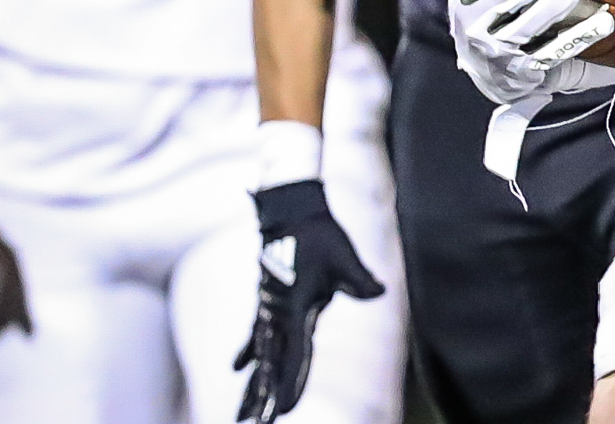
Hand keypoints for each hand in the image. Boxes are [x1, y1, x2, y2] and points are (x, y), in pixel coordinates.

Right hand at [234, 181, 382, 421]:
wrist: (291, 212)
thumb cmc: (320, 234)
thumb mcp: (343, 255)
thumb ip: (358, 278)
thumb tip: (379, 292)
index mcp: (295, 307)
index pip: (295, 353)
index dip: (292, 383)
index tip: (285, 411)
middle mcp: (276, 314)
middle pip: (270, 365)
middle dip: (265, 397)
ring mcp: (267, 310)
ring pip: (258, 357)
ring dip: (251, 387)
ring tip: (243, 417)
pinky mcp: (266, 303)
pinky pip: (254, 336)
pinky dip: (246, 354)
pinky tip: (236, 372)